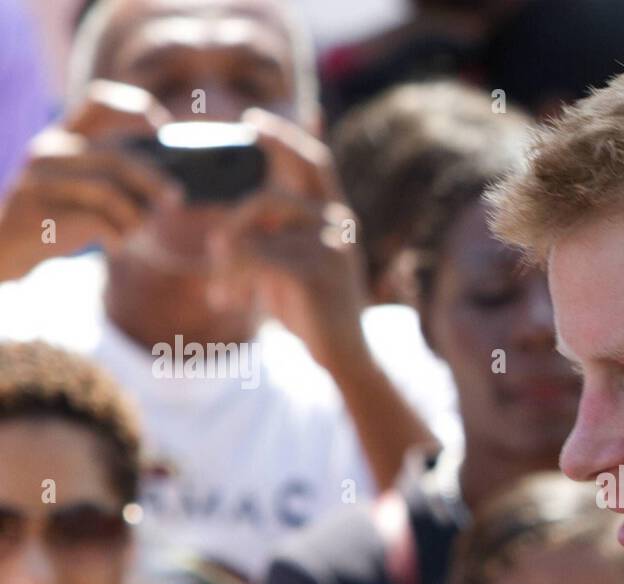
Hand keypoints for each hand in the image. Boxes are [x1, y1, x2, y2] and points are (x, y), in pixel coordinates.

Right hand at [0, 80, 178, 281]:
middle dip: (153, 180)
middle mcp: (50, 150)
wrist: (10, 245)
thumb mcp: (89, 189)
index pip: (98, 103)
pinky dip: (118, 236)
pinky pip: (97, 220)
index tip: (161, 127)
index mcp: (65, 136)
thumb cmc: (62, 216)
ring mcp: (41, 178)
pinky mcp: (39, 209)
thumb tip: (172, 184)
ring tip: (136, 231)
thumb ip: (119, 177)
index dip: (134, 108)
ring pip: (109, 191)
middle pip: (116, 157)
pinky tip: (116, 246)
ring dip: (136, 217)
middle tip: (175, 198)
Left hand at [207, 109, 369, 368]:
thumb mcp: (293, 267)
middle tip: (214, 251)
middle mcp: (337, 225)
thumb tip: (225, 230)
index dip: (285, 138)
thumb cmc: (313, 311)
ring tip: (223, 291)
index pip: (314, 162)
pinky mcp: (315, 273)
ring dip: (226, 263)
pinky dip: (232, 280)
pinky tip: (229, 302)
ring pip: (253, 233)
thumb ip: (273, 239)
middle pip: (267, 198)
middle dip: (230, 224)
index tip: (254, 121)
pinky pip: (255, 258)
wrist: (345, 357)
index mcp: (334, 217)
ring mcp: (329, 247)